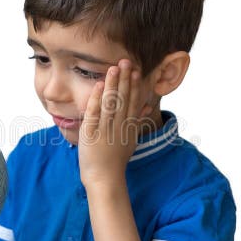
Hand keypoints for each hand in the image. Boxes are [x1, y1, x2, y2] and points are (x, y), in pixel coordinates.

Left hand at [79, 59, 151, 186]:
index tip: (135, 71)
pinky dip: (97, 99)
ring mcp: (106, 130)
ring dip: (113, 84)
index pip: (133, 103)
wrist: (104, 178)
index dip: (135, 86)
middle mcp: (119, 126)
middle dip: (124, 79)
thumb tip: (148, 106)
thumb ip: (138, 121)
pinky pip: (95, 113)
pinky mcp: (92, 134)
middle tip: (125, 61)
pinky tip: (100, 86)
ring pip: (111, 103)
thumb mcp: (131, 140)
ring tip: (114, 68)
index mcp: (129, 127)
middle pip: (124, 99)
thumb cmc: (116, 159)